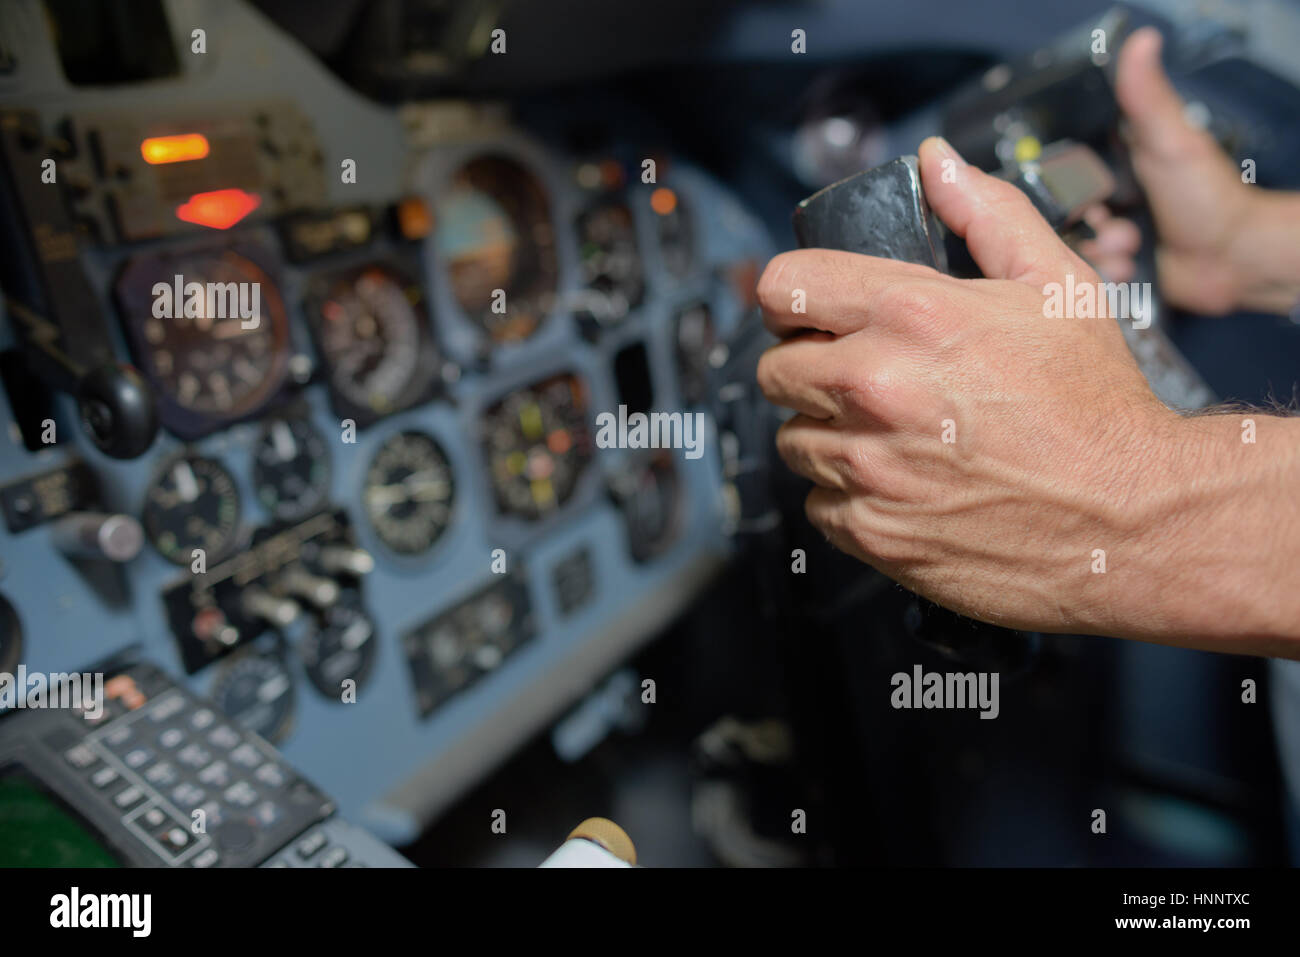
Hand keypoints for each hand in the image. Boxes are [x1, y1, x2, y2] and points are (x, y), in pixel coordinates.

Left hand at [757, 136, 1197, 640]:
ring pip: (792, 441)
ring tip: (889, 434)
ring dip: (827, 434)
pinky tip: (900, 484)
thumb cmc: (1097, 404)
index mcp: (911, 314)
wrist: (1128, 520)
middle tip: (856, 377)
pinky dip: (848, 497)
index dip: (790, 299)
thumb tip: (935, 162)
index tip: (807, 313)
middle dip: (806, 368)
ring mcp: (867, 466)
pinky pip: (818, 503)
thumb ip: (988, 213)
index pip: (783, 288)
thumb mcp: (1058, 284)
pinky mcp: (870, 530)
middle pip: (774, 371)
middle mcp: (874, 388)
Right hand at [1081, 27, 1264, 312]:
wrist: (1231, 258)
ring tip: (1128, 245)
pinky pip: (1086, 275)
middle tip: (1112, 222)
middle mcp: (1109, 201)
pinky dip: (1104, 274)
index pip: (1065, 171)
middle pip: (1062, 214)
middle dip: (1082, 225)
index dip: (1062, 184)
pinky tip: (1128, 266)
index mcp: (1116, 165)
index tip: (1074, 191)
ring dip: (1097, 251)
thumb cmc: (1210, 198)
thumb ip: (1147, 98)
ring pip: (1072, 247)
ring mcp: (1111, 236)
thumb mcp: (1171, 142)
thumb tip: (1140, 45)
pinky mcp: (1115, 269)